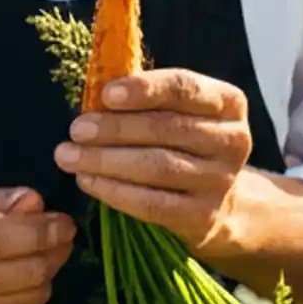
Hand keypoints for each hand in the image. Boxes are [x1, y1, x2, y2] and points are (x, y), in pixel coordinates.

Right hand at [0, 185, 76, 303]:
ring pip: (27, 298)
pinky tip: (32, 274)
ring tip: (50, 252)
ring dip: (50, 273)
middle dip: (53, 252)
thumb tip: (34, 202)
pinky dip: (35, 293)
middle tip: (65, 235)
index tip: (64, 222)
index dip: (38, 232)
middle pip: (19, 274)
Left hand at [53, 69, 251, 255]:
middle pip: (168, 128)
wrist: (219, 202)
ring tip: (69, 156)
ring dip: (106, 160)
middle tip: (76, 129)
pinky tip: (88, 181)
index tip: (105, 94)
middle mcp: (233, 140)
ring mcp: (222, 181)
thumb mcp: (176, 112)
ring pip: (158, 166)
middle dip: (115, 128)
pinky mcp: (204, 216)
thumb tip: (93, 92)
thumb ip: (144, 99)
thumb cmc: (183, 142)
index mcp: (228, 102)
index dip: (145, 89)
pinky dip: (115, 191)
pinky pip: (153, 203)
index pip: (185, 87)